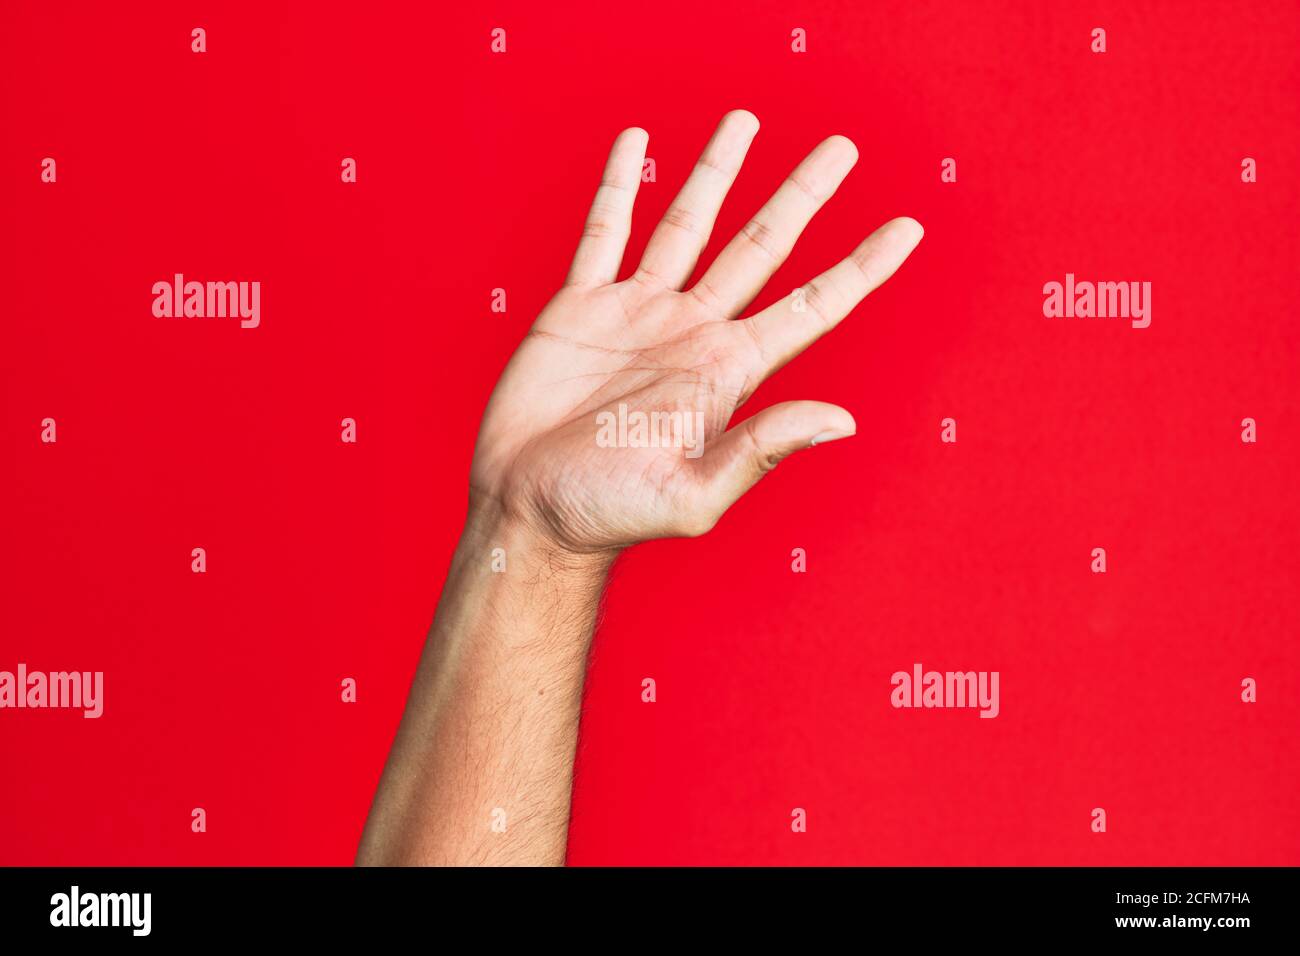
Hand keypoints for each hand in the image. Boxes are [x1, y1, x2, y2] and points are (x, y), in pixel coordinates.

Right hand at [470, 110, 922, 553]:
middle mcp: (693, 332)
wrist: (528, 509)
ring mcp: (639, 312)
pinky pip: (605, 231)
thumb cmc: (609, 514)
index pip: (812, 307)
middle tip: (842, 148)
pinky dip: (620, 185)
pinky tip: (637, 142)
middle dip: (802, 196)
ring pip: (688, 224)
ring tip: (745, 119)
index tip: (908, 228)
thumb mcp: (693, 494)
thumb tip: (844, 421)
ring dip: (717, 171)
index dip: (860, 268)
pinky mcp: (581, 306)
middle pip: (761, 247)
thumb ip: (760, 449)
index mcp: (728, 371)